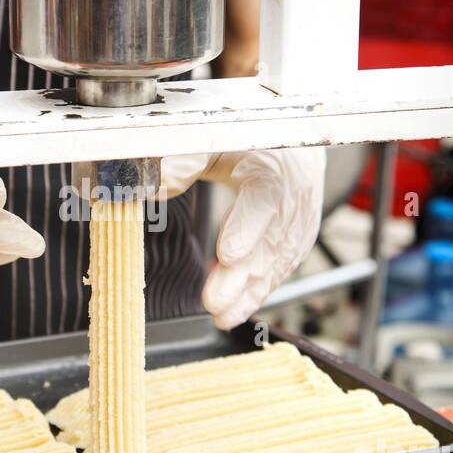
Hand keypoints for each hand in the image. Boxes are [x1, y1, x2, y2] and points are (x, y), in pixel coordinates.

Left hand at [161, 148, 325, 329]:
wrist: (293, 137)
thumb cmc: (250, 134)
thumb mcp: (214, 134)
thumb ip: (184, 161)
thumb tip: (150, 187)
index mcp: (273, 165)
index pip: (263, 200)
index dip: (247, 229)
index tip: (229, 254)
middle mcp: (294, 196)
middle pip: (268, 242)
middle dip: (241, 278)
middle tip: (214, 304)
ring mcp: (301, 220)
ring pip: (276, 263)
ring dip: (250, 293)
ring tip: (222, 318)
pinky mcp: (300, 237)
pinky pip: (282, 267)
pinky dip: (260, 289)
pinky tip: (238, 307)